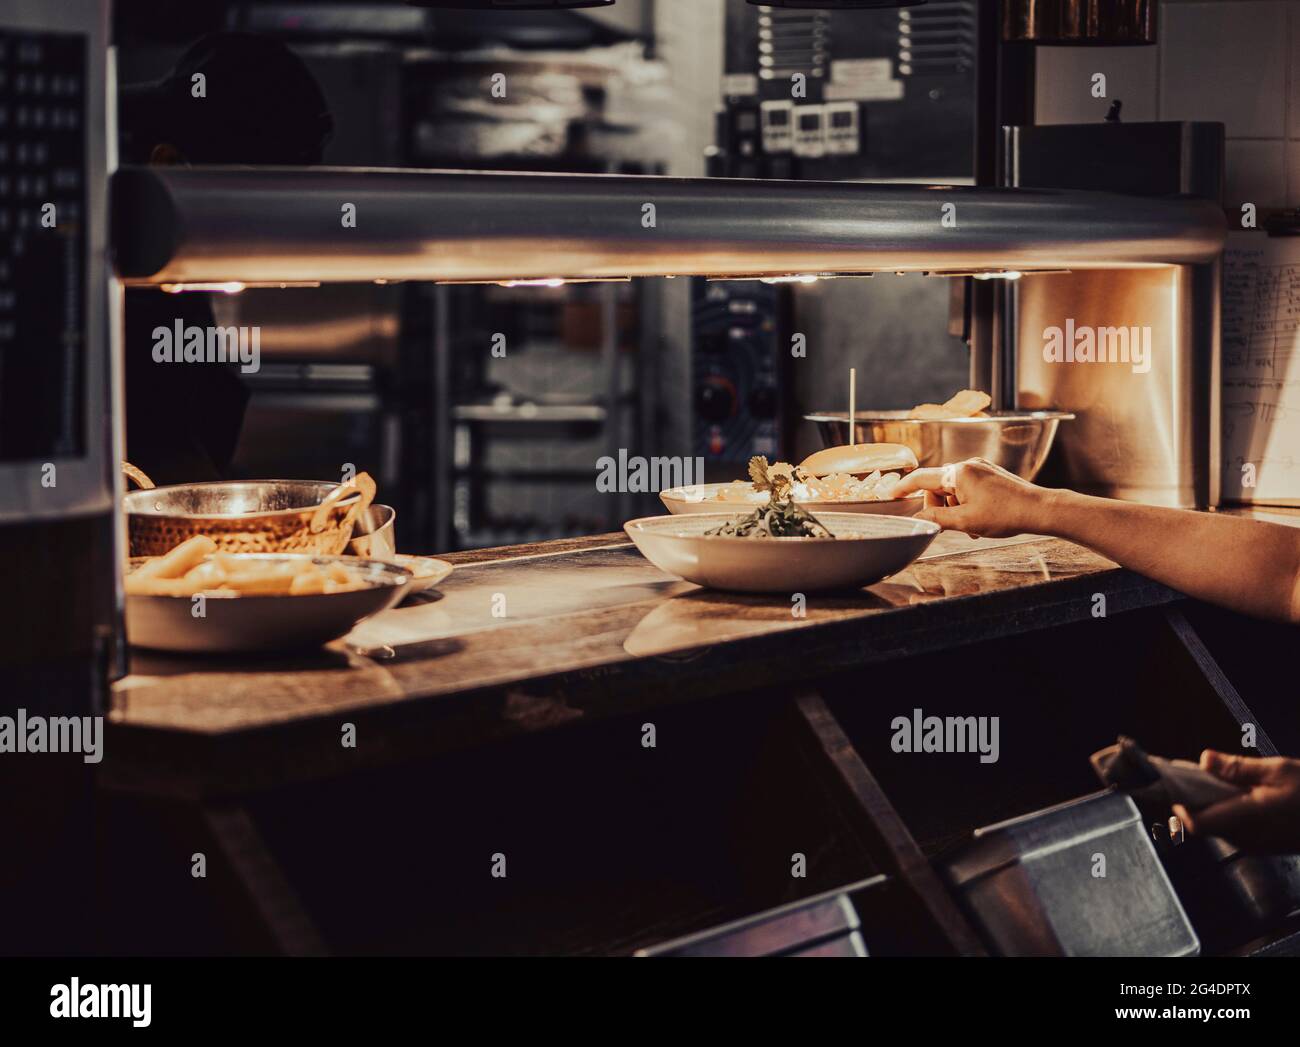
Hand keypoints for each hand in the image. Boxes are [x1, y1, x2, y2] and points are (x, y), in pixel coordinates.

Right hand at [892, 457, 1054, 538]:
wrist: (1039, 509)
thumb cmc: (1006, 514)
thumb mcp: (965, 521)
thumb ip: (937, 519)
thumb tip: (918, 520)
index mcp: (958, 473)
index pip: (922, 478)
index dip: (904, 487)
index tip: (892, 494)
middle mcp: (968, 465)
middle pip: (938, 486)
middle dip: (940, 508)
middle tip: (952, 525)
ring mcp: (980, 468)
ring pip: (953, 489)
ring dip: (956, 509)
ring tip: (972, 526)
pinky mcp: (990, 475)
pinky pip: (967, 488)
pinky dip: (966, 504)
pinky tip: (979, 519)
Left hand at [1174, 751, 1299, 853]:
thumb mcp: (1278, 771)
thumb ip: (1237, 768)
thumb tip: (1204, 759)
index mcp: (1245, 820)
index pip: (1195, 823)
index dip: (1180, 804)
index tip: (1177, 782)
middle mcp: (1246, 839)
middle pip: (1204, 824)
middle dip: (1197, 800)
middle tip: (1201, 773)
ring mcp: (1256, 846)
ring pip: (1219, 827)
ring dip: (1214, 805)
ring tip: (1224, 781)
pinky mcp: (1266, 846)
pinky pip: (1237, 830)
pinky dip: (1231, 812)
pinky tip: (1244, 795)